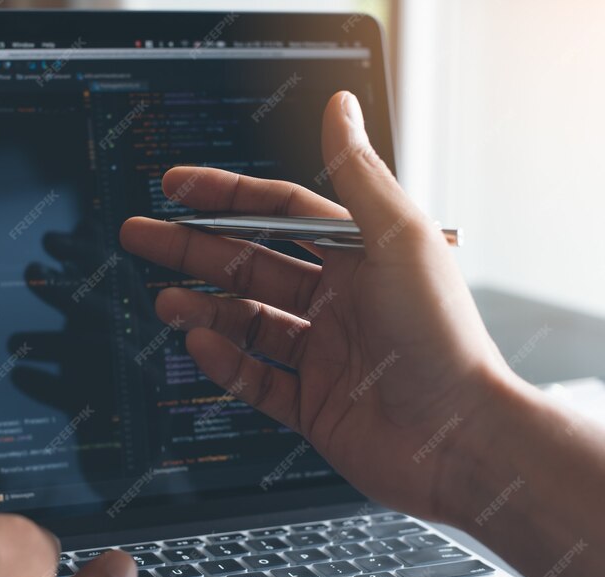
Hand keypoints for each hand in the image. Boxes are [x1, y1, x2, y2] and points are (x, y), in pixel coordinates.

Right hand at [120, 91, 516, 521]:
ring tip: (163, 298)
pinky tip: (201, 344)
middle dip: (193, 248)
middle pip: (251, 264)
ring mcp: (324, 356)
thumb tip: (340, 109)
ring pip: (247, 321)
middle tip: (144, 235)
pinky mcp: (314, 405)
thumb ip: (358, 175)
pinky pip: (257, 378)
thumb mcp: (400, 240)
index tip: (179, 187)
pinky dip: (226, 362)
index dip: (227, 197)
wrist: (460, 440)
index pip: (281, 215)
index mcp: (361, 259)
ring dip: (203, 306)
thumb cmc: (443, 340)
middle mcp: (340, 304)